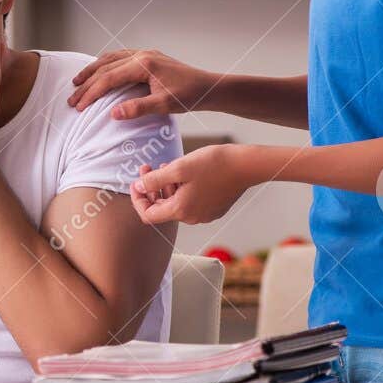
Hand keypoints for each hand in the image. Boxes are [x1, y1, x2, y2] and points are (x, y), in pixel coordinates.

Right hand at [69, 48, 217, 118]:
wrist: (209, 87)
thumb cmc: (189, 96)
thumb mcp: (164, 105)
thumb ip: (138, 108)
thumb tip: (112, 114)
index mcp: (144, 64)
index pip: (109, 78)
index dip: (91, 93)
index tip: (78, 106)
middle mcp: (142, 54)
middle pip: (106, 67)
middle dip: (87, 83)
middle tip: (71, 98)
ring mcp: (145, 54)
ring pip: (111, 58)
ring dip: (93, 69)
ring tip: (78, 81)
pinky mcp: (149, 57)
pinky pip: (121, 57)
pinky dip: (106, 64)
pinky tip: (101, 71)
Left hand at [130, 144, 265, 225]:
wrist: (246, 165)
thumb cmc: (213, 164)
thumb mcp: (178, 168)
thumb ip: (155, 180)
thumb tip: (139, 188)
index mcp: (181, 210)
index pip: (148, 215)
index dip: (138, 199)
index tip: (135, 182)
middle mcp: (192, 218)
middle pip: (162, 208)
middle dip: (151, 188)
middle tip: (147, 167)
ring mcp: (204, 214)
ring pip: (176, 203)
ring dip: (166, 186)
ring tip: (166, 165)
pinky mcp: (214, 208)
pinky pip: (190, 201)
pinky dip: (181, 189)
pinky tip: (183, 172)